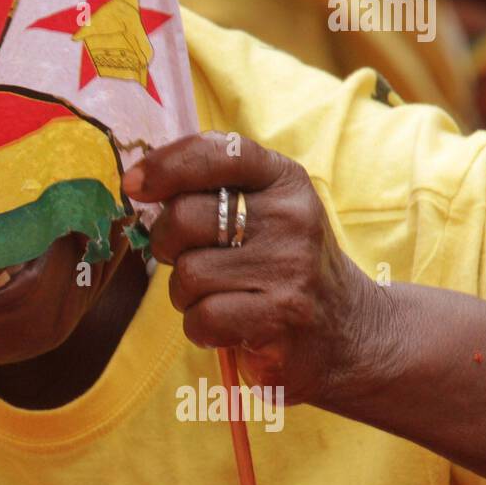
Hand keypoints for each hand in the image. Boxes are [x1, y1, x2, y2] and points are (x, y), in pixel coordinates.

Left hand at [123, 131, 385, 405]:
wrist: (349, 332)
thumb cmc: (283, 264)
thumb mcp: (265, 210)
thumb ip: (211, 189)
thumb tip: (137, 181)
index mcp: (284, 180)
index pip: (218, 153)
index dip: (166, 165)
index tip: (135, 185)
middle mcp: (292, 217)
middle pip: (184, 218)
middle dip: (168, 244)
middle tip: (190, 258)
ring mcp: (289, 268)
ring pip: (188, 274)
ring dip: (186, 294)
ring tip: (220, 296)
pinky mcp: (280, 318)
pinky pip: (201, 318)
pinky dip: (201, 328)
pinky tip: (228, 326)